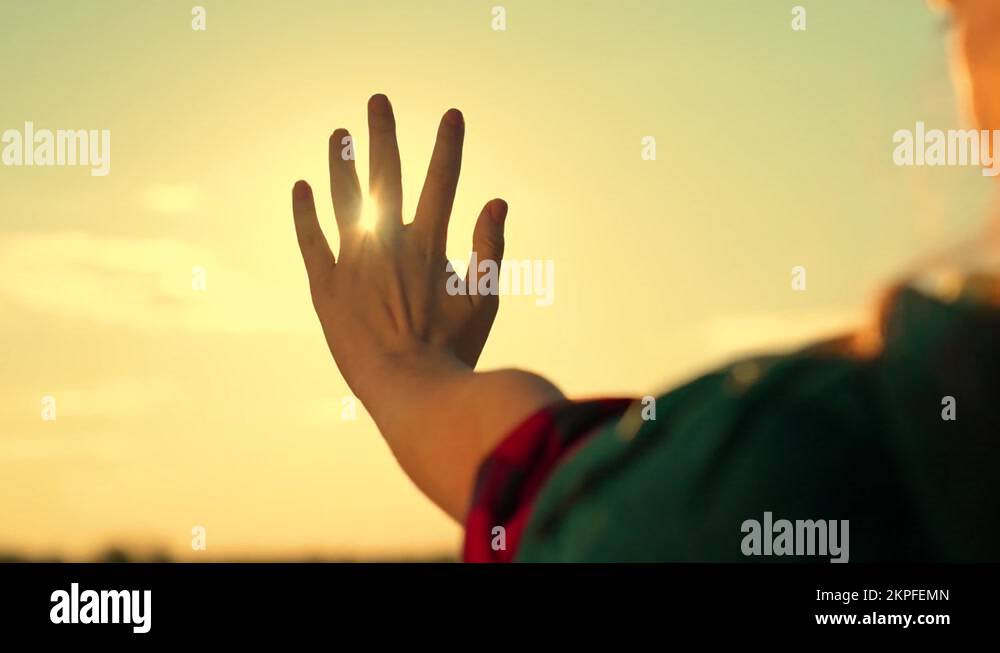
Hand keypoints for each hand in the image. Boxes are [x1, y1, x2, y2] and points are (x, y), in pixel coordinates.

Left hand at [291, 94, 507, 402]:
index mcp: (428, 244)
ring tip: (339, 134)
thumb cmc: (454, 349)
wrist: (410, 390)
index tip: (452, 114)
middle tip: (377, 100)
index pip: (442, 181)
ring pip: (343, 199)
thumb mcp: (484, 298)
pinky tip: (301, 187)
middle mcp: (388, 243)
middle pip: (385, 175)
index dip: (448, 145)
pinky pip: (311, 241)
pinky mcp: (326, 287)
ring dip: (342, 163)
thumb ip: (489, 247)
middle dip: (382, 134)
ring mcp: (354, 263)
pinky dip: (305, 213)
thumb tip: (497, 199)